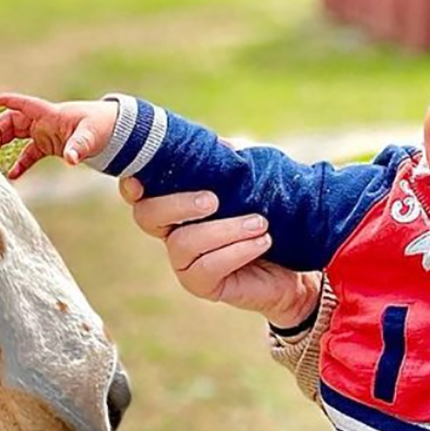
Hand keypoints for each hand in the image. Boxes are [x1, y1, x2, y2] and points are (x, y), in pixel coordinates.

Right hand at [0, 92, 119, 179]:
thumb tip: (71, 159)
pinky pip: (29, 154)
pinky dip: (20, 163)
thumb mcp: (90, 135)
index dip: (10, 101)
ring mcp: (44, 133)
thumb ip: (78, 146)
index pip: (25, 104)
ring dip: (2, 143)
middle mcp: (43, 122)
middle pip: (13, 121)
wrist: (113, 131)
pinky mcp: (49, 146)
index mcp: (50, 113)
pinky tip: (13, 176)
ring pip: (16, 135)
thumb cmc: (102, 126)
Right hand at [119, 179, 321, 327]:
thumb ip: (232, 164)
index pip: (141, 194)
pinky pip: (208, 267)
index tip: (141, 181)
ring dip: (224, 229)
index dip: (132, 186)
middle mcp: (172, 231)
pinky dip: (237, 250)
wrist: (297, 265)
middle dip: (177, 204)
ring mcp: (183, 261)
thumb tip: (222, 145)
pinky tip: (262, 241)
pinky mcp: (201, 285)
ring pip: (183, 243)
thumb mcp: (253, 182)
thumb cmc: (271, 217)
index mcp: (177, 203)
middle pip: (147, 217)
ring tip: (260, 222)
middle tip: (214, 200)